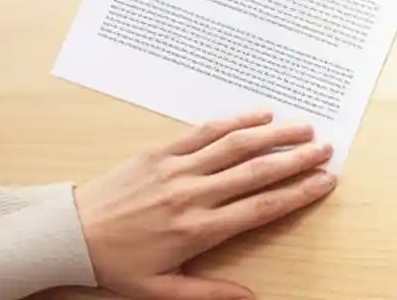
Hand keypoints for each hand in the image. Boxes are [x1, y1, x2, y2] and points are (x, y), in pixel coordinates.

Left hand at [74, 110, 336, 299]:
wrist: (70, 233)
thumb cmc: (117, 264)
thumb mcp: (162, 290)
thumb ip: (210, 294)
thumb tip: (252, 298)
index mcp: (198, 230)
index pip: (261, 207)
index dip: (298, 193)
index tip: (324, 183)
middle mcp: (193, 194)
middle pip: (257, 171)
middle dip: (297, 159)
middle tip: (326, 150)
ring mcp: (177, 168)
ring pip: (235, 145)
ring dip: (274, 134)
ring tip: (304, 128)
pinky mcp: (160, 151)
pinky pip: (205, 131)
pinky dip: (235, 120)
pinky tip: (259, 115)